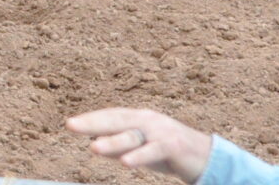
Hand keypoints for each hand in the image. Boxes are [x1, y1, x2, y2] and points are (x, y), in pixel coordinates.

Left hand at [67, 109, 213, 182]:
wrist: (208, 157)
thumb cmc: (169, 152)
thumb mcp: (141, 149)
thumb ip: (120, 147)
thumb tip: (94, 146)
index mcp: (138, 118)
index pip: (110, 116)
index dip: (91, 119)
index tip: (70, 124)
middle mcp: (147, 120)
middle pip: (116, 119)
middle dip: (93, 122)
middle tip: (70, 125)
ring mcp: (160, 131)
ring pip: (132, 135)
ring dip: (113, 141)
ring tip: (93, 148)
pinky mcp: (173, 146)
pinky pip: (153, 151)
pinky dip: (139, 156)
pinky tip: (125, 162)